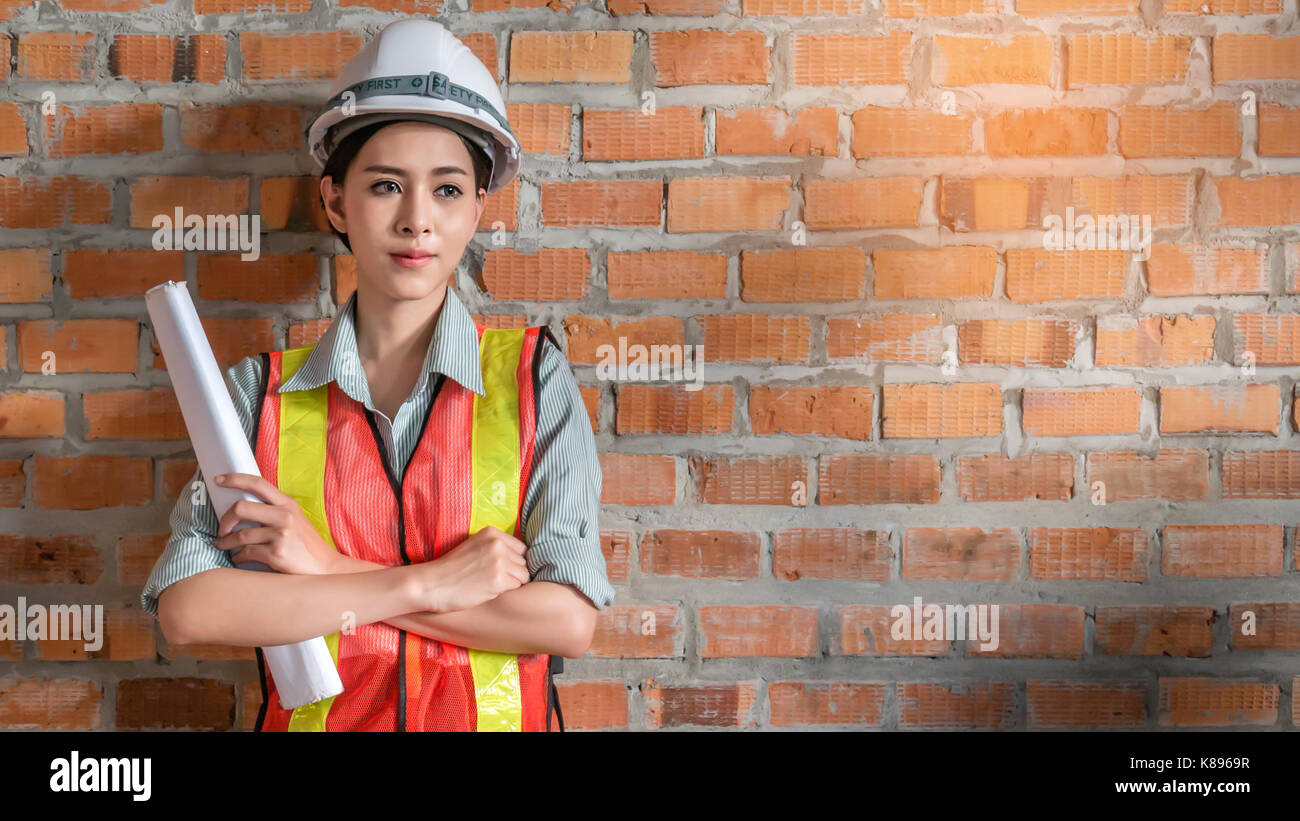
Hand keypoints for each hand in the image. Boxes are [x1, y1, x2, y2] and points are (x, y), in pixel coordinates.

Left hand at [212, 472, 338, 575]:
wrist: (325, 567)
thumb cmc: (306, 544)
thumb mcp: (295, 519)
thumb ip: (274, 511)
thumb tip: (242, 508)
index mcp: (287, 504)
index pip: (258, 483)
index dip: (235, 479)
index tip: (218, 480)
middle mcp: (284, 516)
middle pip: (241, 508)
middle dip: (225, 519)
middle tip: (222, 528)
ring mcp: (281, 535)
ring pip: (240, 535)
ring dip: (226, 542)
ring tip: (223, 545)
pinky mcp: (276, 554)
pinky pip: (246, 553)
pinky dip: (238, 557)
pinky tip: (239, 558)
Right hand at [413, 525, 529, 612]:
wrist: (431, 584)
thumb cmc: (451, 569)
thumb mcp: (474, 546)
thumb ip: (496, 547)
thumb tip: (524, 558)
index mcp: (492, 533)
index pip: (522, 548)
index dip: (515, 562)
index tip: (503, 569)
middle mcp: (497, 544)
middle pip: (524, 562)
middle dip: (514, 573)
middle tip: (493, 579)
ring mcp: (499, 562)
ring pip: (523, 575)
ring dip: (511, 583)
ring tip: (491, 584)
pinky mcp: (498, 580)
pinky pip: (516, 587)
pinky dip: (506, 591)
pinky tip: (488, 590)